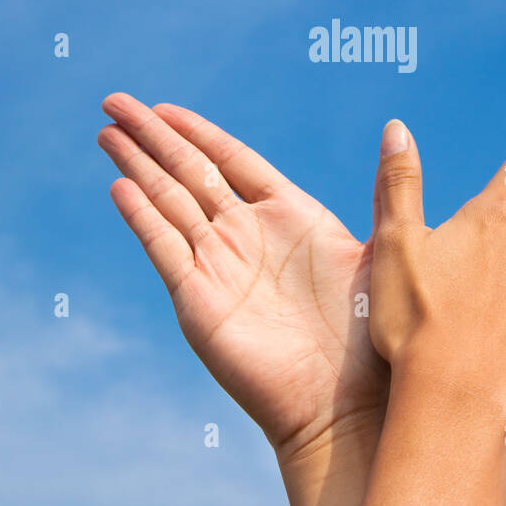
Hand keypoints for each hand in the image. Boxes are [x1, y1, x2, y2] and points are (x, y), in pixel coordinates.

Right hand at [98, 93, 387, 458]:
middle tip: (114, 100)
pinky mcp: (199, 301)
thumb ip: (387, 190)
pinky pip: (165, 248)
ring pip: (168, 202)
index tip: (164, 105)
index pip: (230, 160)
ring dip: (137, 165)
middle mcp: (246, 237)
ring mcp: (219, 267)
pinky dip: (142, 217)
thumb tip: (398, 129)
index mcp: (288, 217)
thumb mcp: (382, 250)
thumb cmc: (371, 338)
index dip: (197, 131)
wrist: (347, 406)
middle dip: (152, 136)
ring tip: (106, 132)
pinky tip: (120, 186)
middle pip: (188, 172)